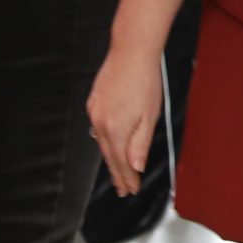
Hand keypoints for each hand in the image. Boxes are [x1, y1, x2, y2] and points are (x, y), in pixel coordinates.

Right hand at [85, 43, 164, 197]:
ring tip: (118, 173)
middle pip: (109, 155)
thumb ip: (141, 143)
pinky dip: (106, 140)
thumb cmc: (146, 81)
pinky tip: (110, 145)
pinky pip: (98, 128)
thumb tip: (136, 167)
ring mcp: (94, 113)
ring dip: (111, 158)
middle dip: (118, 174)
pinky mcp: (93, 102)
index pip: (121, 162)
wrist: (131, 51)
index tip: (132, 190)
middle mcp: (100, 124)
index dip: (127, 178)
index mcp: (115, 130)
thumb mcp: (150, 115)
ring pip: (102, 143)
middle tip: (123, 190)